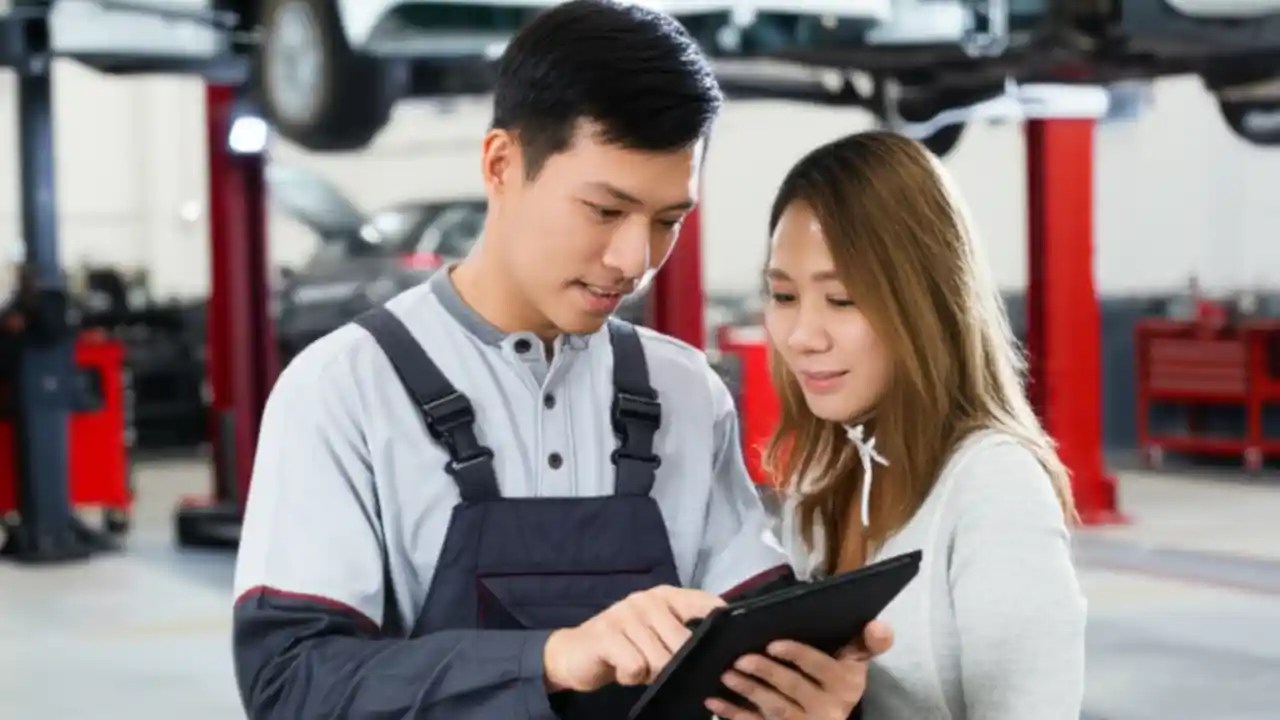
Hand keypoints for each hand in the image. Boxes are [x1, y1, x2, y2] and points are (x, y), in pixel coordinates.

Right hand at [542, 585, 724, 692]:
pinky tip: (619, 668)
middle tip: (656, 668)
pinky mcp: (607, 635)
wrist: (573, 653)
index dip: (722, 619)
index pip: (703, 603)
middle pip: (683, 643)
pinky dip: (630, 677)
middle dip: (675, 665)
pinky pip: (636, 668)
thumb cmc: (623, 646)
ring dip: (649, 673)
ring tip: (635, 665)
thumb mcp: (655, 634)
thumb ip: (681, 633)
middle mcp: (647, 599)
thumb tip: (719, 650)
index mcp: (665, 596)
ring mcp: (626, 614)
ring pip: (660, 660)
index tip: (737, 636)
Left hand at [705, 619, 893, 719]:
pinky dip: (734, 714)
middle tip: (739, 659)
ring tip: (726, 674)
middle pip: (793, 689)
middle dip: (765, 673)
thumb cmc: (837, 677)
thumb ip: (867, 641)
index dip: (797, 656)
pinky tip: (714, 701)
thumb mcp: (854, 661)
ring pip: (774, 708)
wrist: (828, 717)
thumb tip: (880, 625)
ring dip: (748, 691)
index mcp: (848, 684)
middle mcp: (830, 708)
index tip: (773, 644)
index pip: (822, 667)